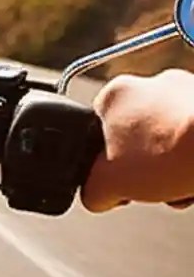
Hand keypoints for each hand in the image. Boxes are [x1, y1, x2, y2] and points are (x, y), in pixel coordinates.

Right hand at [81, 69, 193, 212]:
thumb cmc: (170, 153)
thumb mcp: (107, 183)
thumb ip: (91, 189)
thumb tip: (97, 194)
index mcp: (114, 93)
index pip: (97, 133)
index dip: (108, 164)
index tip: (124, 183)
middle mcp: (151, 82)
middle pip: (138, 140)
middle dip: (148, 170)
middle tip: (156, 188)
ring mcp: (188, 89)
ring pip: (172, 141)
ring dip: (175, 168)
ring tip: (184, 186)